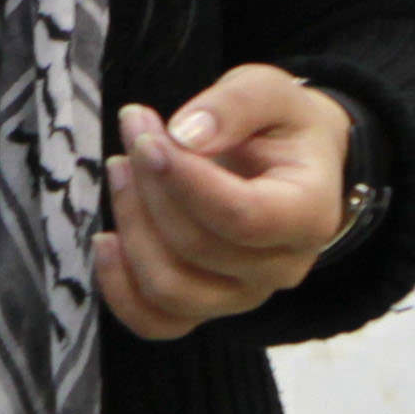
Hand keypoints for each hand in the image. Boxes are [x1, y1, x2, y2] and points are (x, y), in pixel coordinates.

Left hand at [96, 66, 351, 341]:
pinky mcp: (206, 307)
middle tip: (135, 130)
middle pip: (197, 247)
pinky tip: (106, 239)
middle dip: (151, 185)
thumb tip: (183, 136)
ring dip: (131, 226)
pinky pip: (156, 322)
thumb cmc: (280, 126)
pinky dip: (119, 288)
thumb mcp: (270, 91)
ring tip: (120, 168)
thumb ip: (235, 105)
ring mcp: (243, 296)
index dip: (183, 180)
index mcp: (309, 215)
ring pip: (171, 287)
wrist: (291, 164)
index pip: (242, 216)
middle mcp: (281, 268)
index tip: (148, 136)